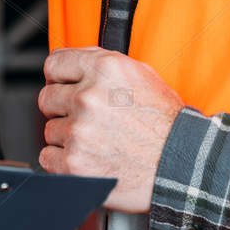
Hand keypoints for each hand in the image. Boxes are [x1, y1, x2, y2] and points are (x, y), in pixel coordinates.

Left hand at [37, 47, 183, 211]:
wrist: (182, 165)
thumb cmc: (166, 124)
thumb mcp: (141, 76)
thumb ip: (101, 65)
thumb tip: (72, 64)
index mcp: (104, 70)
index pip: (53, 65)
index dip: (59, 79)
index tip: (63, 88)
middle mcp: (88, 98)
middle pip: (46, 98)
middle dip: (62, 109)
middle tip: (85, 120)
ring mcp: (79, 132)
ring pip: (49, 130)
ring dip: (67, 138)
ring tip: (97, 142)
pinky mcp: (73, 163)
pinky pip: (47, 157)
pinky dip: (63, 161)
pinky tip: (88, 159)